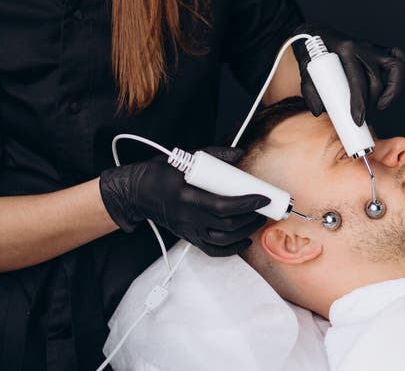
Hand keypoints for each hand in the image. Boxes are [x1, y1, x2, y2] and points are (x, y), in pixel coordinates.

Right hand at [99, 145, 269, 256]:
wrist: (138, 193)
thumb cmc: (160, 173)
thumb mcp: (184, 158)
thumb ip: (214, 156)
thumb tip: (239, 154)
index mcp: (187, 196)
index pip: (223, 206)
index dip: (247, 203)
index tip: (263, 197)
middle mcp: (188, 217)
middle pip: (227, 224)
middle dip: (251, 217)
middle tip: (265, 208)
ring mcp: (188, 230)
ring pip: (223, 239)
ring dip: (245, 231)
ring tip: (257, 220)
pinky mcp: (188, 237)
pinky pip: (212, 250)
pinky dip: (231, 249)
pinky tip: (244, 240)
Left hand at [290, 23, 404, 123]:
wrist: (313, 33)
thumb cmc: (310, 52)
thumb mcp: (304, 68)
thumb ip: (309, 89)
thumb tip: (318, 110)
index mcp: (343, 49)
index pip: (357, 80)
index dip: (360, 103)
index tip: (357, 120)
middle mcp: (360, 46)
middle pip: (375, 79)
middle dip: (372, 103)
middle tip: (363, 118)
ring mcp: (371, 46)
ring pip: (394, 67)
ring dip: (390, 92)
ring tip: (379, 106)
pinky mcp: (377, 49)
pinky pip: (397, 58)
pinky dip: (397, 75)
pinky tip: (388, 91)